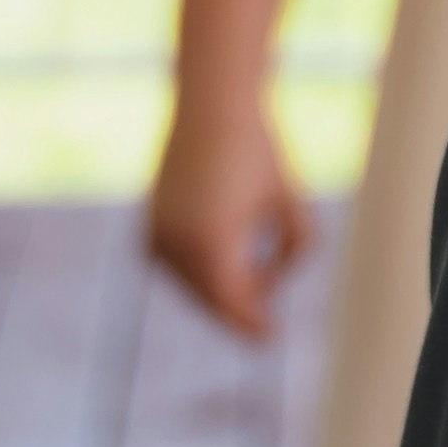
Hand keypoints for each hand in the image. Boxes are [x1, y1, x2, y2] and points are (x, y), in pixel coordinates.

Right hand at [146, 96, 318, 338]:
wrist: (212, 107)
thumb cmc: (260, 153)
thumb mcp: (291, 203)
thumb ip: (298, 251)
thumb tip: (277, 283)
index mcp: (212, 243)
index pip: (233, 304)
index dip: (253, 325)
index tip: (271, 338)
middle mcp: (175, 245)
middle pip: (212, 299)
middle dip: (241, 306)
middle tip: (266, 318)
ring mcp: (156, 237)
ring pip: (193, 285)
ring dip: (223, 287)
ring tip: (260, 274)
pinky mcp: (149, 228)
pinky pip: (178, 267)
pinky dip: (201, 271)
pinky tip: (229, 258)